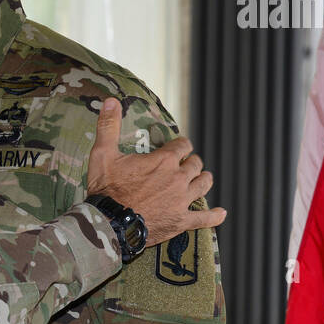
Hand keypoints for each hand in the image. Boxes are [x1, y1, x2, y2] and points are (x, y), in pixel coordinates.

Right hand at [85, 98, 225, 245]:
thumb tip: (110, 100)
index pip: (183, 145)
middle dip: (191, 162)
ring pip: (203, 185)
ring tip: (202, 178)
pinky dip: (214, 216)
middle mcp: (178, 178)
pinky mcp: (181, 221)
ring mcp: (182, 201)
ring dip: (203, 180)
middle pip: (195, 164)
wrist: (109, 223)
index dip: (181, 144)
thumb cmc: (106, 189)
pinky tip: (221, 213)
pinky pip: (204, 219)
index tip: (177, 146)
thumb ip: (109, 126)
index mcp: (163, 160)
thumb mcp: (102, 154)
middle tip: (186, 164)